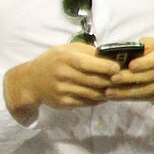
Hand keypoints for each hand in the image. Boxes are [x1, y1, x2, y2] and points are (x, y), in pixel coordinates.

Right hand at [4, 43, 119, 120]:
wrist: (31, 82)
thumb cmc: (52, 62)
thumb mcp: (66, 50)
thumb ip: (87, 51)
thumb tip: (110, 56)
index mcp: (65, 58)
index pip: (89, 63)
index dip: (106, 66)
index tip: (117, 68)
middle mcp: (63, 74)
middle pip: (94, 80)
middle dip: (111, 81)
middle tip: (122, 79)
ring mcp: (63, 90)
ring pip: (94, 93)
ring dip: (107, 91)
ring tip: (115, 88)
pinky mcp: (64, 103)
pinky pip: (87, 102)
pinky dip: (98, 100)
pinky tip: (103, 95)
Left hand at [105, 36, 153, 109]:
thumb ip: (144, 44)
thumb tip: (127, 48)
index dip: (144, 63)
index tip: (130, 65)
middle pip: (148, 76)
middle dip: (129, 78)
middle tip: (112, 79)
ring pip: (145, 90)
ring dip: (125, 92)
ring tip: (109, 92)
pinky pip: (145, 98)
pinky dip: (129, 98)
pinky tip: (116, 97)